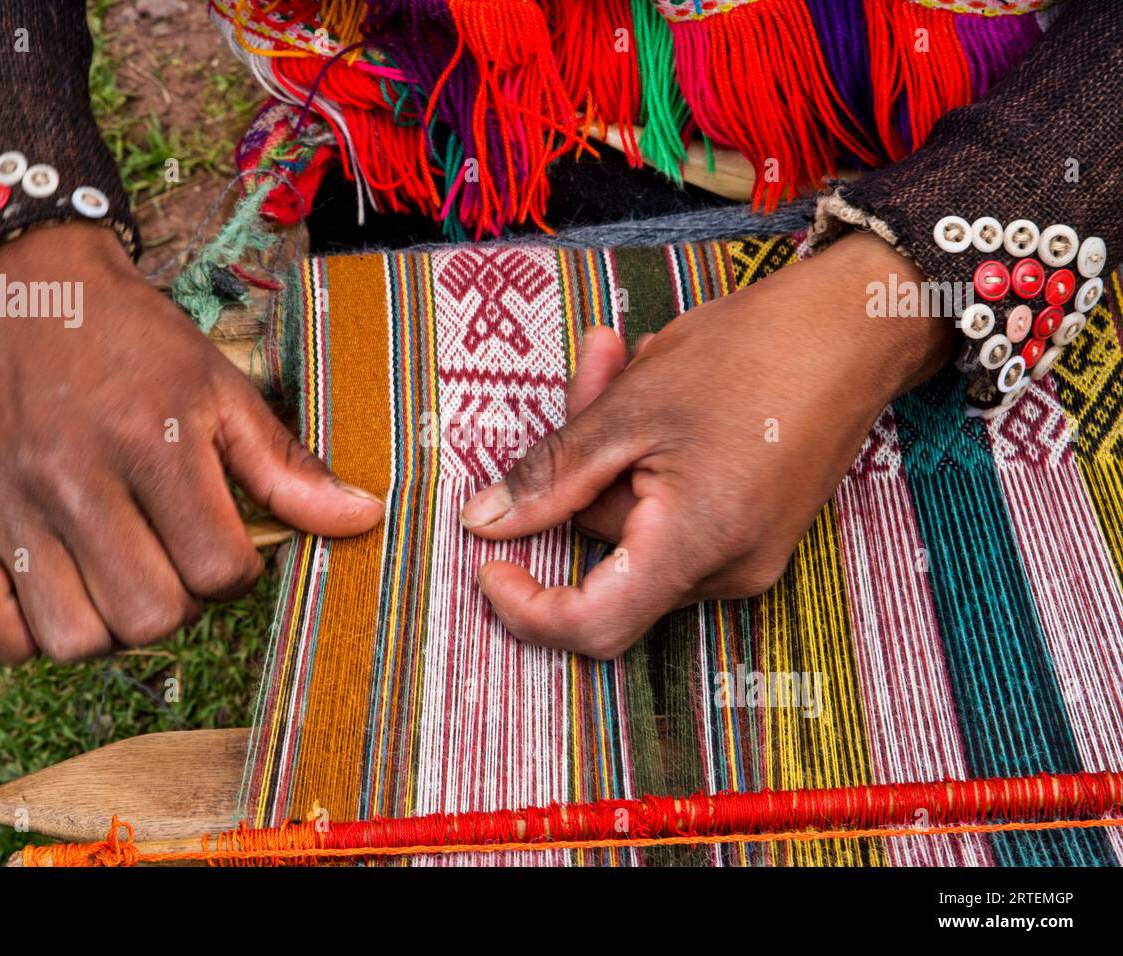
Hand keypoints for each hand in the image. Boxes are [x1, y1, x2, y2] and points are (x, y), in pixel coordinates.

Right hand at [0, 223, 382, 663]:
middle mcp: (72, 480)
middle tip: (170, 557)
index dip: (236, 571)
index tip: (221, 539)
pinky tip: (54, 592)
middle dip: (179, 602)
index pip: (218, 571)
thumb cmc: (136, 344)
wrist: (29, 290)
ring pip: (73, 639)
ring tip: (117, 574)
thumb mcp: (223, 389)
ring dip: (109, 624)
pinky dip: (19, 633)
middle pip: (149, 618)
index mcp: (151, 444)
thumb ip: (286, 466)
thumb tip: (363, 520)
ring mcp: (6, 506)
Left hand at [460, 233, 954, 658]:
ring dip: (614, 453)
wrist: (861, 328)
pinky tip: (660, 391)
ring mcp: (747, 556)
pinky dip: (649, 462)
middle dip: (580, 470)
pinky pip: (674, 516)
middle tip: (592, 370)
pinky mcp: (756, 533)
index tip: (488, 560)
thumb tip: (483, 524)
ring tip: (628, 360)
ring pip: (638, 527)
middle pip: (610, 554)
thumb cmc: (752, 356)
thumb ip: (550, 478)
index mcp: (695, 547)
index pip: (592, 626)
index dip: (527, 608)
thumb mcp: (629, 410)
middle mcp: (727, 571)